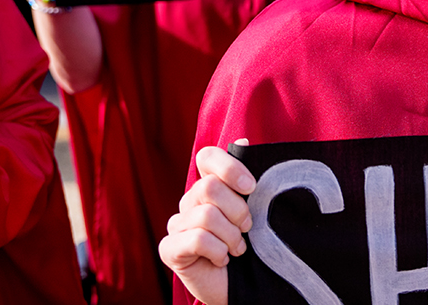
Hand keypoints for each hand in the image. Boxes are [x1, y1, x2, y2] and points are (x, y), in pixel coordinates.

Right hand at [160, 141, 255, 304]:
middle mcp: (190, 201)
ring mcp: (177, 224)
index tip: (252, 188)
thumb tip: (244, 142)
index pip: (207, 156)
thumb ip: (249, 179)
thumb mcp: (258, 209)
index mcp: (210, 185)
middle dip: (238, 210)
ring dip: (231, 237)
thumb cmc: (255, 244)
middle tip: (249, 228)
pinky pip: (196, 239)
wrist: (247, 285)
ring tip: (238, 249)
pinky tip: (222, 260)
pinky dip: (217, 251)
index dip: (230, 167)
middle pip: (209, 187)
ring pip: (205, 215)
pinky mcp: (169, 248)